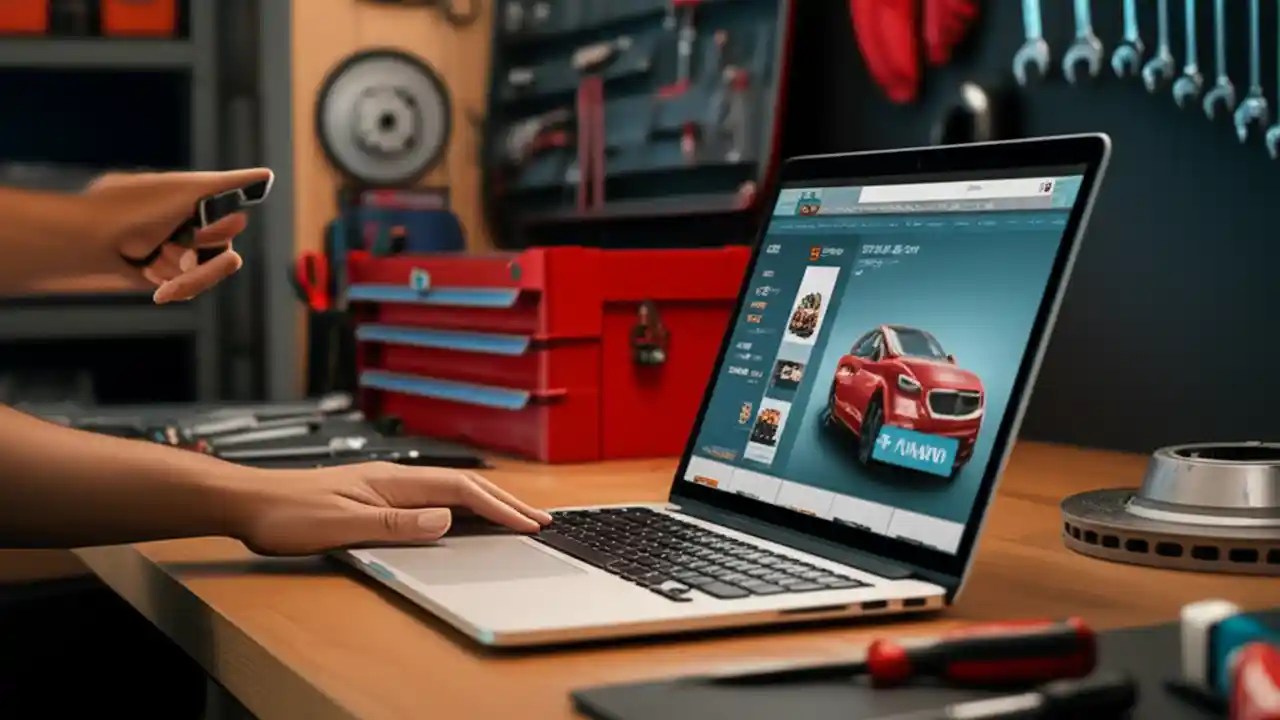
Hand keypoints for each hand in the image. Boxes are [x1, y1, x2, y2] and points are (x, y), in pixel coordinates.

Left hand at [84, 167, 272, 303]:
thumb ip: (230, 185)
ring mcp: (180, 253)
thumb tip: (268, 176)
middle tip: (172, 249)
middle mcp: (191, 226)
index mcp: (198, 203)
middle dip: (199, 258)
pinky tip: (150, 273)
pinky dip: (174, 284)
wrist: (87, 241)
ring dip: (185, 274)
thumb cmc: (131, 209)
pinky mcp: (168, 274)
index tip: (198, 228)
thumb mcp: (187, 190)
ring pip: (209, 275)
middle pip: (224, 255)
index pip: (234, 221)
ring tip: (155, 265)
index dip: (220, 229)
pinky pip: (191, 287)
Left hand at [230, 463, 553, 556]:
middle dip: (505, 502)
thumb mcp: (340, 525)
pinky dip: (462, 508)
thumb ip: (394, 524)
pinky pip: (432, 500)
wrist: (247, 502)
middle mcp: (394, 478)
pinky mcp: (376, 497)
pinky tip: (466, 518)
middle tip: (540, 518)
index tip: (528, 523)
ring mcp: (386, 486)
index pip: (460, 491)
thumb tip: (445, 518)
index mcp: (392, 481)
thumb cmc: (285, 512)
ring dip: (487, 504)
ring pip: (450, 492)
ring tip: (516, 517)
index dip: (499, 507)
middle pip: (463, 487)